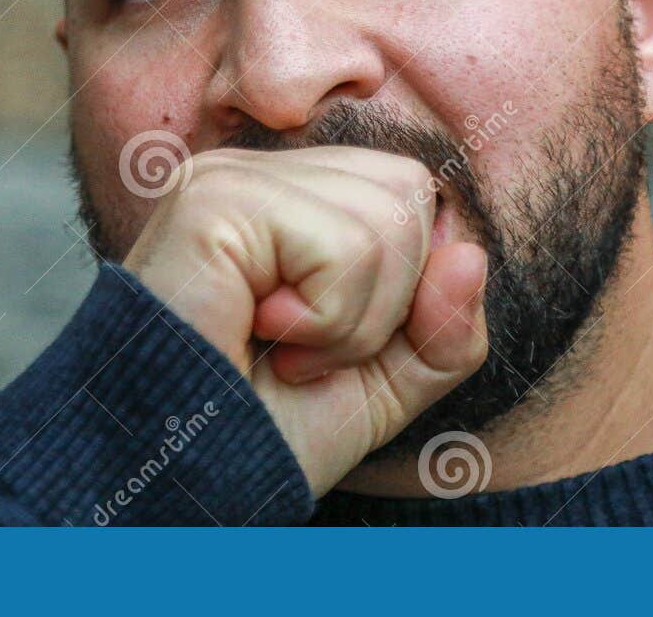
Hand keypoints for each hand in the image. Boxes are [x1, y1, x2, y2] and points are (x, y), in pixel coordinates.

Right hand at [123, 146, 487, 495]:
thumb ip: (445, 325)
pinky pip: (344, 245)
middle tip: (301, 349)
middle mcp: (258, 169)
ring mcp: (231, 176)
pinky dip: (325, 320)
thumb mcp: (384, 383)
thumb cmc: (261, 429)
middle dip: (384, 301)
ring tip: (277, 345)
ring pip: (387, 216)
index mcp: (291, 194)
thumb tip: (472, 251)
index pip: (409, 192)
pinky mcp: (214, 200)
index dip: (405, 286)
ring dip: (351, 320)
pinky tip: (256, 333)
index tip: (329, 346)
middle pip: (408, 191)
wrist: (180, 483)